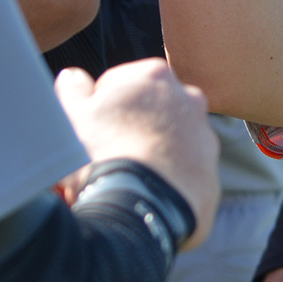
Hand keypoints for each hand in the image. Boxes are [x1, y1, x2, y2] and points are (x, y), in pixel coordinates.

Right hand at [55, 60, 220, 251]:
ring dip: (149, 151)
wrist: (142, 206)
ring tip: (125, 176)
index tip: (89, 129)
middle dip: (129, 126)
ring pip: (167, 140)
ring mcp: (204, 135)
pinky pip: (181, 171)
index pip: (118, 84)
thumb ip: (73, 89)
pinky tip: (146, 191)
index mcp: (155, 75)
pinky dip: (166, 178)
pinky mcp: (210, 171)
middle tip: (105, 154)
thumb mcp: (72, 116)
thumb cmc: (103, 155)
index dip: (98, 108)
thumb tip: (73, 77)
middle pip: (148, 110)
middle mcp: (189, 99)